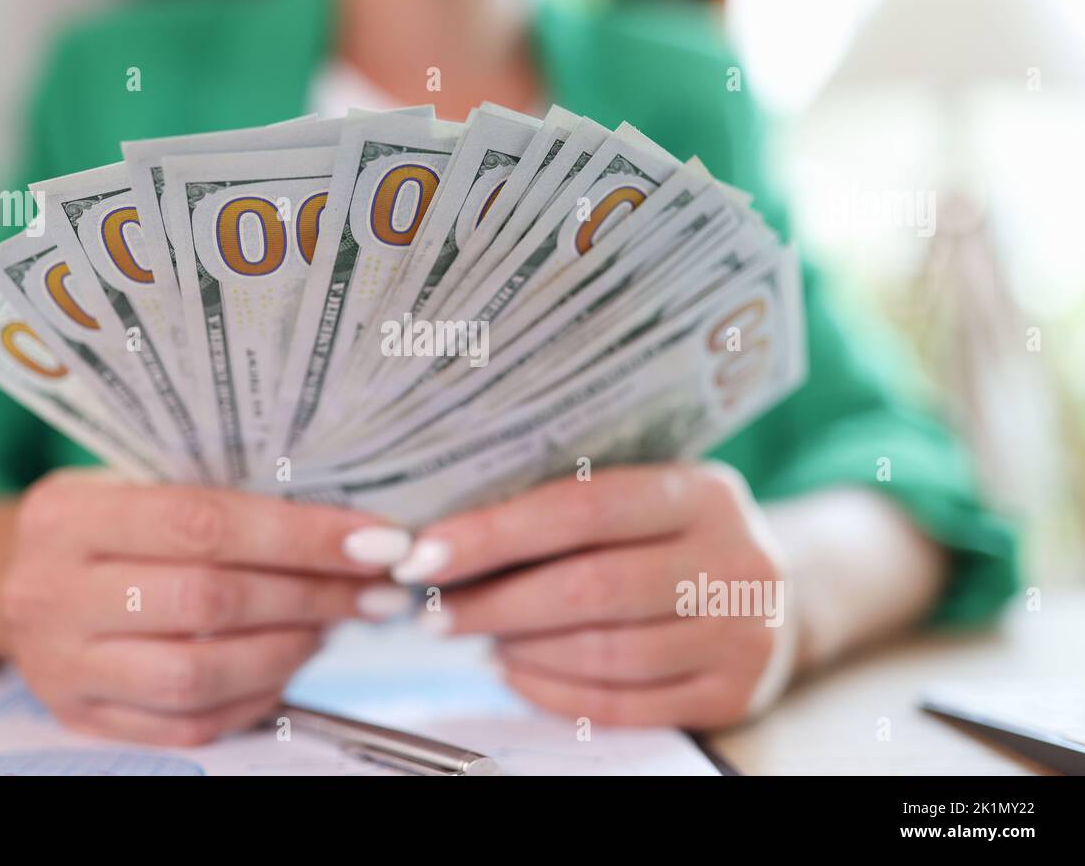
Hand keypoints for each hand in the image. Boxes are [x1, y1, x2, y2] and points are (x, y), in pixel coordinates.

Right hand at [1, 469, 413, 744]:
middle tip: (375, 589)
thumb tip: (345, 524)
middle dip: (311, 595)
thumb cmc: (104, 519)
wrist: (10, 578)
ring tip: (330, 625)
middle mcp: (50, 590)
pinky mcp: (79, 717)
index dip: (301, 536)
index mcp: (67, 513)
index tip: (375, 542)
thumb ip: (219, 495)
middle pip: (208, 601)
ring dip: (287, 650)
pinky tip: (288, 664)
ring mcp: (59, 664)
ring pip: (198, 673)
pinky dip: (254, 697)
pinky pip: (186, 724)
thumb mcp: (135, 480)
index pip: (204, 523)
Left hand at [394, 464, 793, 728]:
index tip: (425, 554)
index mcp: (703, 493)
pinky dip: (551, 692)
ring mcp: (742, 634)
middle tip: (434, 612)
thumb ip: (572, 506)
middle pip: (589, 588)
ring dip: (520, 649)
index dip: (496, 534)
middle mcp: (734, 560)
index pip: (583, 508)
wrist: (774, 594)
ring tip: (477, 635)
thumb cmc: (677, 538)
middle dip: (495, 602)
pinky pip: (619, 706)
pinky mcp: (732, 694)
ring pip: (602, 653)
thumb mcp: (648, 498)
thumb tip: (450, 533)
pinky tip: (515, 670)